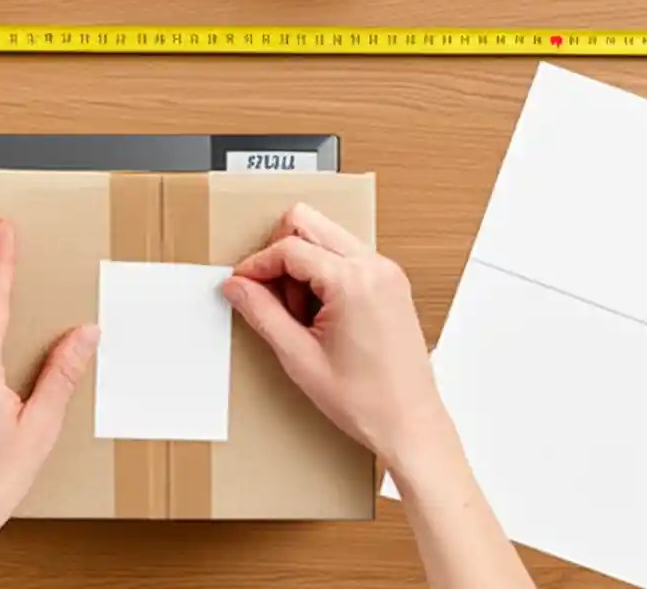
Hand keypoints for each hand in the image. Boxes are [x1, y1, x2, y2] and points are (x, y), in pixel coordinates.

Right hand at [220, 204, 446, 472]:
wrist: (410, 423)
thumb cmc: (366, 400)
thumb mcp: (300, 358)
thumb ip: (263, 314)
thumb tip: (236, 286)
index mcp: (353, 281)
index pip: (289, 248)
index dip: (256, 264)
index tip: (240, 285)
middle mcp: (375, 267)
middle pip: (309, 223)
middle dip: (280, 254)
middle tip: (269, 295)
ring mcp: (387, 272)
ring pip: (327, 236)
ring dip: (302, 264)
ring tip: (299, 314)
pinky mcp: (391, 283)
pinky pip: (346, 256)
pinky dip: (324, 272)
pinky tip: (318, 313)